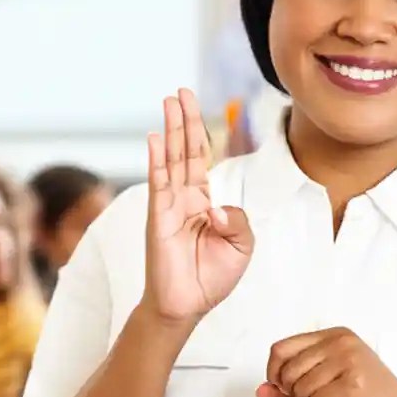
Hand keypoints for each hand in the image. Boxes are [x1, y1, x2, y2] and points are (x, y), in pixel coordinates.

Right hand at [143, 89, 253, 327]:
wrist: (187, 305)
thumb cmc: (212, 277)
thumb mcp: (242, 247)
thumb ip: (238, 221)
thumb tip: (217, 208)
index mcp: (205, 201)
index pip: (202, 159)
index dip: (201, 133)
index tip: (196, 107)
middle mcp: (185, 197)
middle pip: (186, 150)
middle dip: (185, 120)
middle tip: (182, 91)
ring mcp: (170, 205)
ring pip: (171, 159)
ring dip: (170, 130)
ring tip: (169, 102)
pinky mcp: (159, 217)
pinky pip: (158, 182)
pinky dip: (156, 159)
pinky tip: (154, 138)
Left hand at [257, 328, 396, 396]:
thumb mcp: (327, 384)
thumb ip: (291, 386)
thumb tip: (261, 391)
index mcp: (336, 336)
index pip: (281, 349)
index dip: (275, 374)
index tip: (286, 387)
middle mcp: (342, 345)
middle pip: (287, 372)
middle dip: (298, 394)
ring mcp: (349, 365)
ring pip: (299, 391)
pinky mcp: (352, 389)